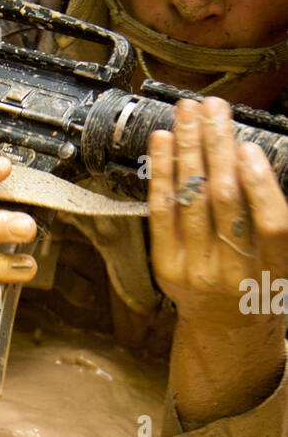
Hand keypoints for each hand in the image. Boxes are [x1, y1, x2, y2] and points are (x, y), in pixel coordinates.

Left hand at [149, 96, 287, 330]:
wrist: (225, 328)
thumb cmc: (259, 283)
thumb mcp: (281, 260)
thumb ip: (269, 216)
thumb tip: (247, 153)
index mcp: (274, 270)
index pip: (271, 225)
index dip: (260, 186)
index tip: (249, 148)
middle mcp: (233, 272)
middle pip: (224, 202)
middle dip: (217, 147)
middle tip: (213, 108)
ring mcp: (195, 270)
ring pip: (190, 201)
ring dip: (188, 149)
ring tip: (189, 112)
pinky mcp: (166, 266)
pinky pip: (161, 213)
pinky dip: (162, 174)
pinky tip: (163, 142)